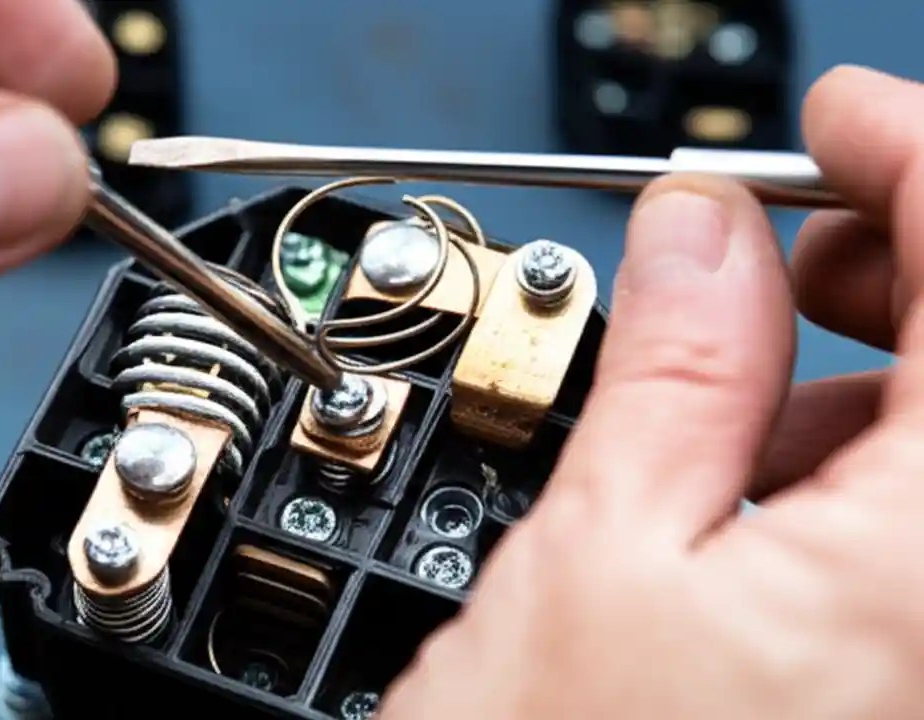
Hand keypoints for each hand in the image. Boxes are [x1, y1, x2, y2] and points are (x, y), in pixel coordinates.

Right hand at [380, 66, 923, 718]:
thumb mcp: (599, 561)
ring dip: (893, 362)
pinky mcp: (914, 682)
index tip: (830, 125)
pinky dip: (881, 463)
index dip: (920, 157)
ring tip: (756, 369)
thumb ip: (677, 369)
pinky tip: (786, 482)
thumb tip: (695, 231)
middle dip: (916, 250)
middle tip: (793, 233)